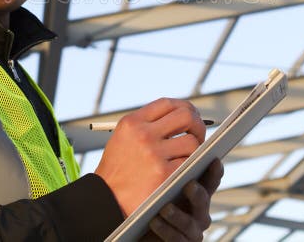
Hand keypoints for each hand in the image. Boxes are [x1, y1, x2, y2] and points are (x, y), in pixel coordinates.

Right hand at [95, 98, 206, 216]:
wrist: (106, 200)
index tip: (191, 116)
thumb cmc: (117, 170)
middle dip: (197, 124)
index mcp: (132, 122)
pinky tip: (183, 171)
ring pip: (192, 142)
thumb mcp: (123, 138)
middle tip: (198, 134)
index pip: (167, 104)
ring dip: (194, 150)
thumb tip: (179, 116)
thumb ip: (146, 125)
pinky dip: (189, 167)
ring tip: (188, 157)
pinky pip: (189, 163)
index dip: (184, 108)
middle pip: (185, 116)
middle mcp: (143, 134)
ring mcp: (154, 154)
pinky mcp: (163, 174)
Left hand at [143, 159, 223, 240]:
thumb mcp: (160, 184)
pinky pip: (176, 239)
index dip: (214, 172)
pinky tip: (154, 221)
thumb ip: (169, 170)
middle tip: (189, 184)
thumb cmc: (152, 203)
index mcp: (198, 194)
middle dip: (197, 193)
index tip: (214, 160)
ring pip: (189, 223)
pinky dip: (165, 229)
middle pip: (203, 202)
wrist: (142, 231)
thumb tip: (166, 142)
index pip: (210, 181)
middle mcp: (200, 213)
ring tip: (165, 208)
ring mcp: (192, 232)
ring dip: (177, 215)